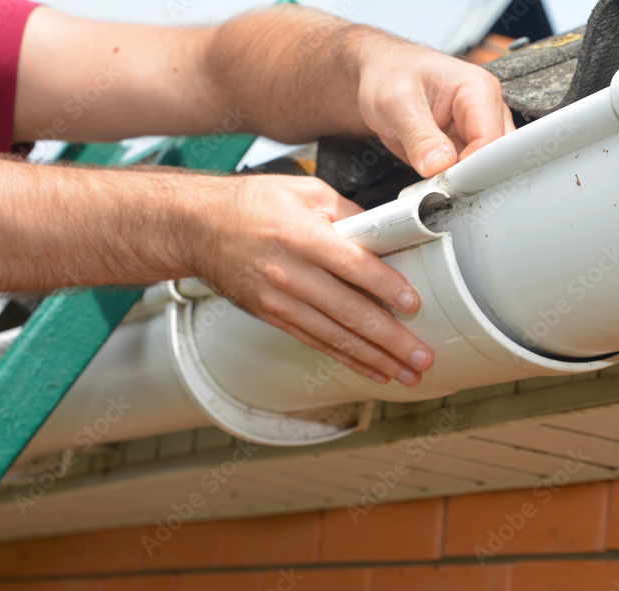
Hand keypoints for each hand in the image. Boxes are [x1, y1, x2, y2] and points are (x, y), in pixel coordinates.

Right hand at [194, 175, 432, 386]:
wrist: (196, 228)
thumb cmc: (251, 204)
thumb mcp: (305, 191)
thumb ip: (349, 213)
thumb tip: (389, 233)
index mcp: (300, 236)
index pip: (353, 265)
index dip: (386, 286)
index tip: (413, 304)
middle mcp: (290, 274)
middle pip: (350, 312)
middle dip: (391, 338)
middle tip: (422, 355)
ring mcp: (280, 301)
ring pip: (336, 336)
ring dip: (376, 358)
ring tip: (408, 371)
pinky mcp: (274, 317)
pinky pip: (318, 343)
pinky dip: (349, 359)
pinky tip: (375, 369)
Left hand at [351, 31, 515, 176]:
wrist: (382, 71)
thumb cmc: (389, 74)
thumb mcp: (395, 102)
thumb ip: (419, 136)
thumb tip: (438, 166)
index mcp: (479, 90)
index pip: (490, 142)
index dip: (469, 167)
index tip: (443, 180)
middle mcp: (486, 109)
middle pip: (494, 159)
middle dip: (465, 176)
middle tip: (433, 181)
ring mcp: (478, 128)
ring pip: (483, 169)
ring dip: (456, 179)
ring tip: (428, 173)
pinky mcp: (466, 144)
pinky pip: (466, 172)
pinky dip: (448, 179)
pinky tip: (430, 174)